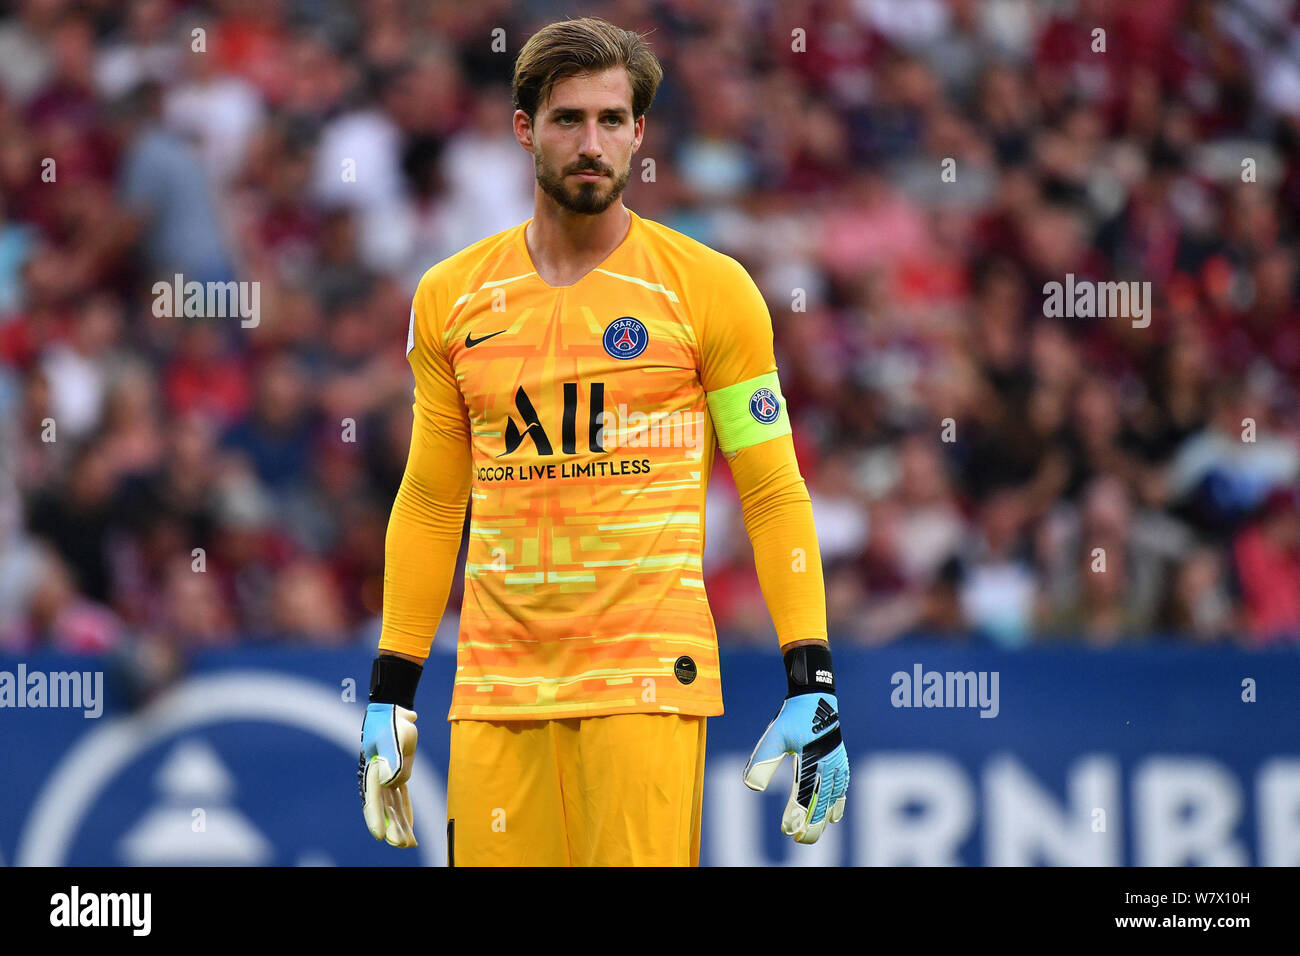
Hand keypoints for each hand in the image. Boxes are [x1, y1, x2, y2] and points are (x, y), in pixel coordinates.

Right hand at [358, 702, 418, 847]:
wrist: (394, 711)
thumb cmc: (392, 724)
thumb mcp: (393, 739)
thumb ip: (393, 759)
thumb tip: (391, 782)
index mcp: (373, 771)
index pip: (374, 799)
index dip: (376, 819)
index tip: (381, 836)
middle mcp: (377, 778)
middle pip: (385, 808)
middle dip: (393, 828)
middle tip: (402, 844)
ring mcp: (387, 778)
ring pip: (394, 807)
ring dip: (400, 824)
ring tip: (409, 843)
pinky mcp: (397, 774)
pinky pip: (401, 798)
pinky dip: (406, 811)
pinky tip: (410, 827)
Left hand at [744, 642, 848, 843]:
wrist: (815, 694)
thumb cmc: (793, 716)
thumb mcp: (774, 737)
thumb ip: (763, 760)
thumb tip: (752, 786)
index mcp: (812, 759)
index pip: (804, 795)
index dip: (797, 814)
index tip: (788, 830)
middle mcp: (828, 762)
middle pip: (822, 800)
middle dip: (814, 822)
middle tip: (803, 839)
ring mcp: (836, 759)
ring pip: (834, 793)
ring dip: (827, 813)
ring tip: (820, 828)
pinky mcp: (839, 755)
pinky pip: (843, 782)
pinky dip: (840, 797)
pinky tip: (837, 809)